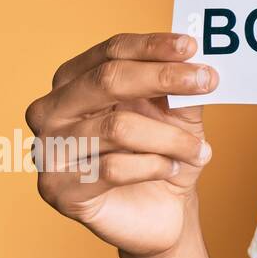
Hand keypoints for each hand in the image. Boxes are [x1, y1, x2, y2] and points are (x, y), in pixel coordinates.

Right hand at [26, 32, 217, 256]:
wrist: (160, 211)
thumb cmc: (162, 153)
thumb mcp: (178, 113)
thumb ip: (180, 86)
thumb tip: (196, 60)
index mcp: (74, 82)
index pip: (110, 51)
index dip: (152, 47)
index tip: (191, 47)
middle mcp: (52, 111)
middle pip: (107, 80)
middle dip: (163, 77)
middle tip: (208, 81)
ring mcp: (49, 150)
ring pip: (118, 127)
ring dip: (171, 137)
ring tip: (199, 149)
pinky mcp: (59, 189)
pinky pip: (113, 168)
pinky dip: (154, 166)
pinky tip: (171, 170)